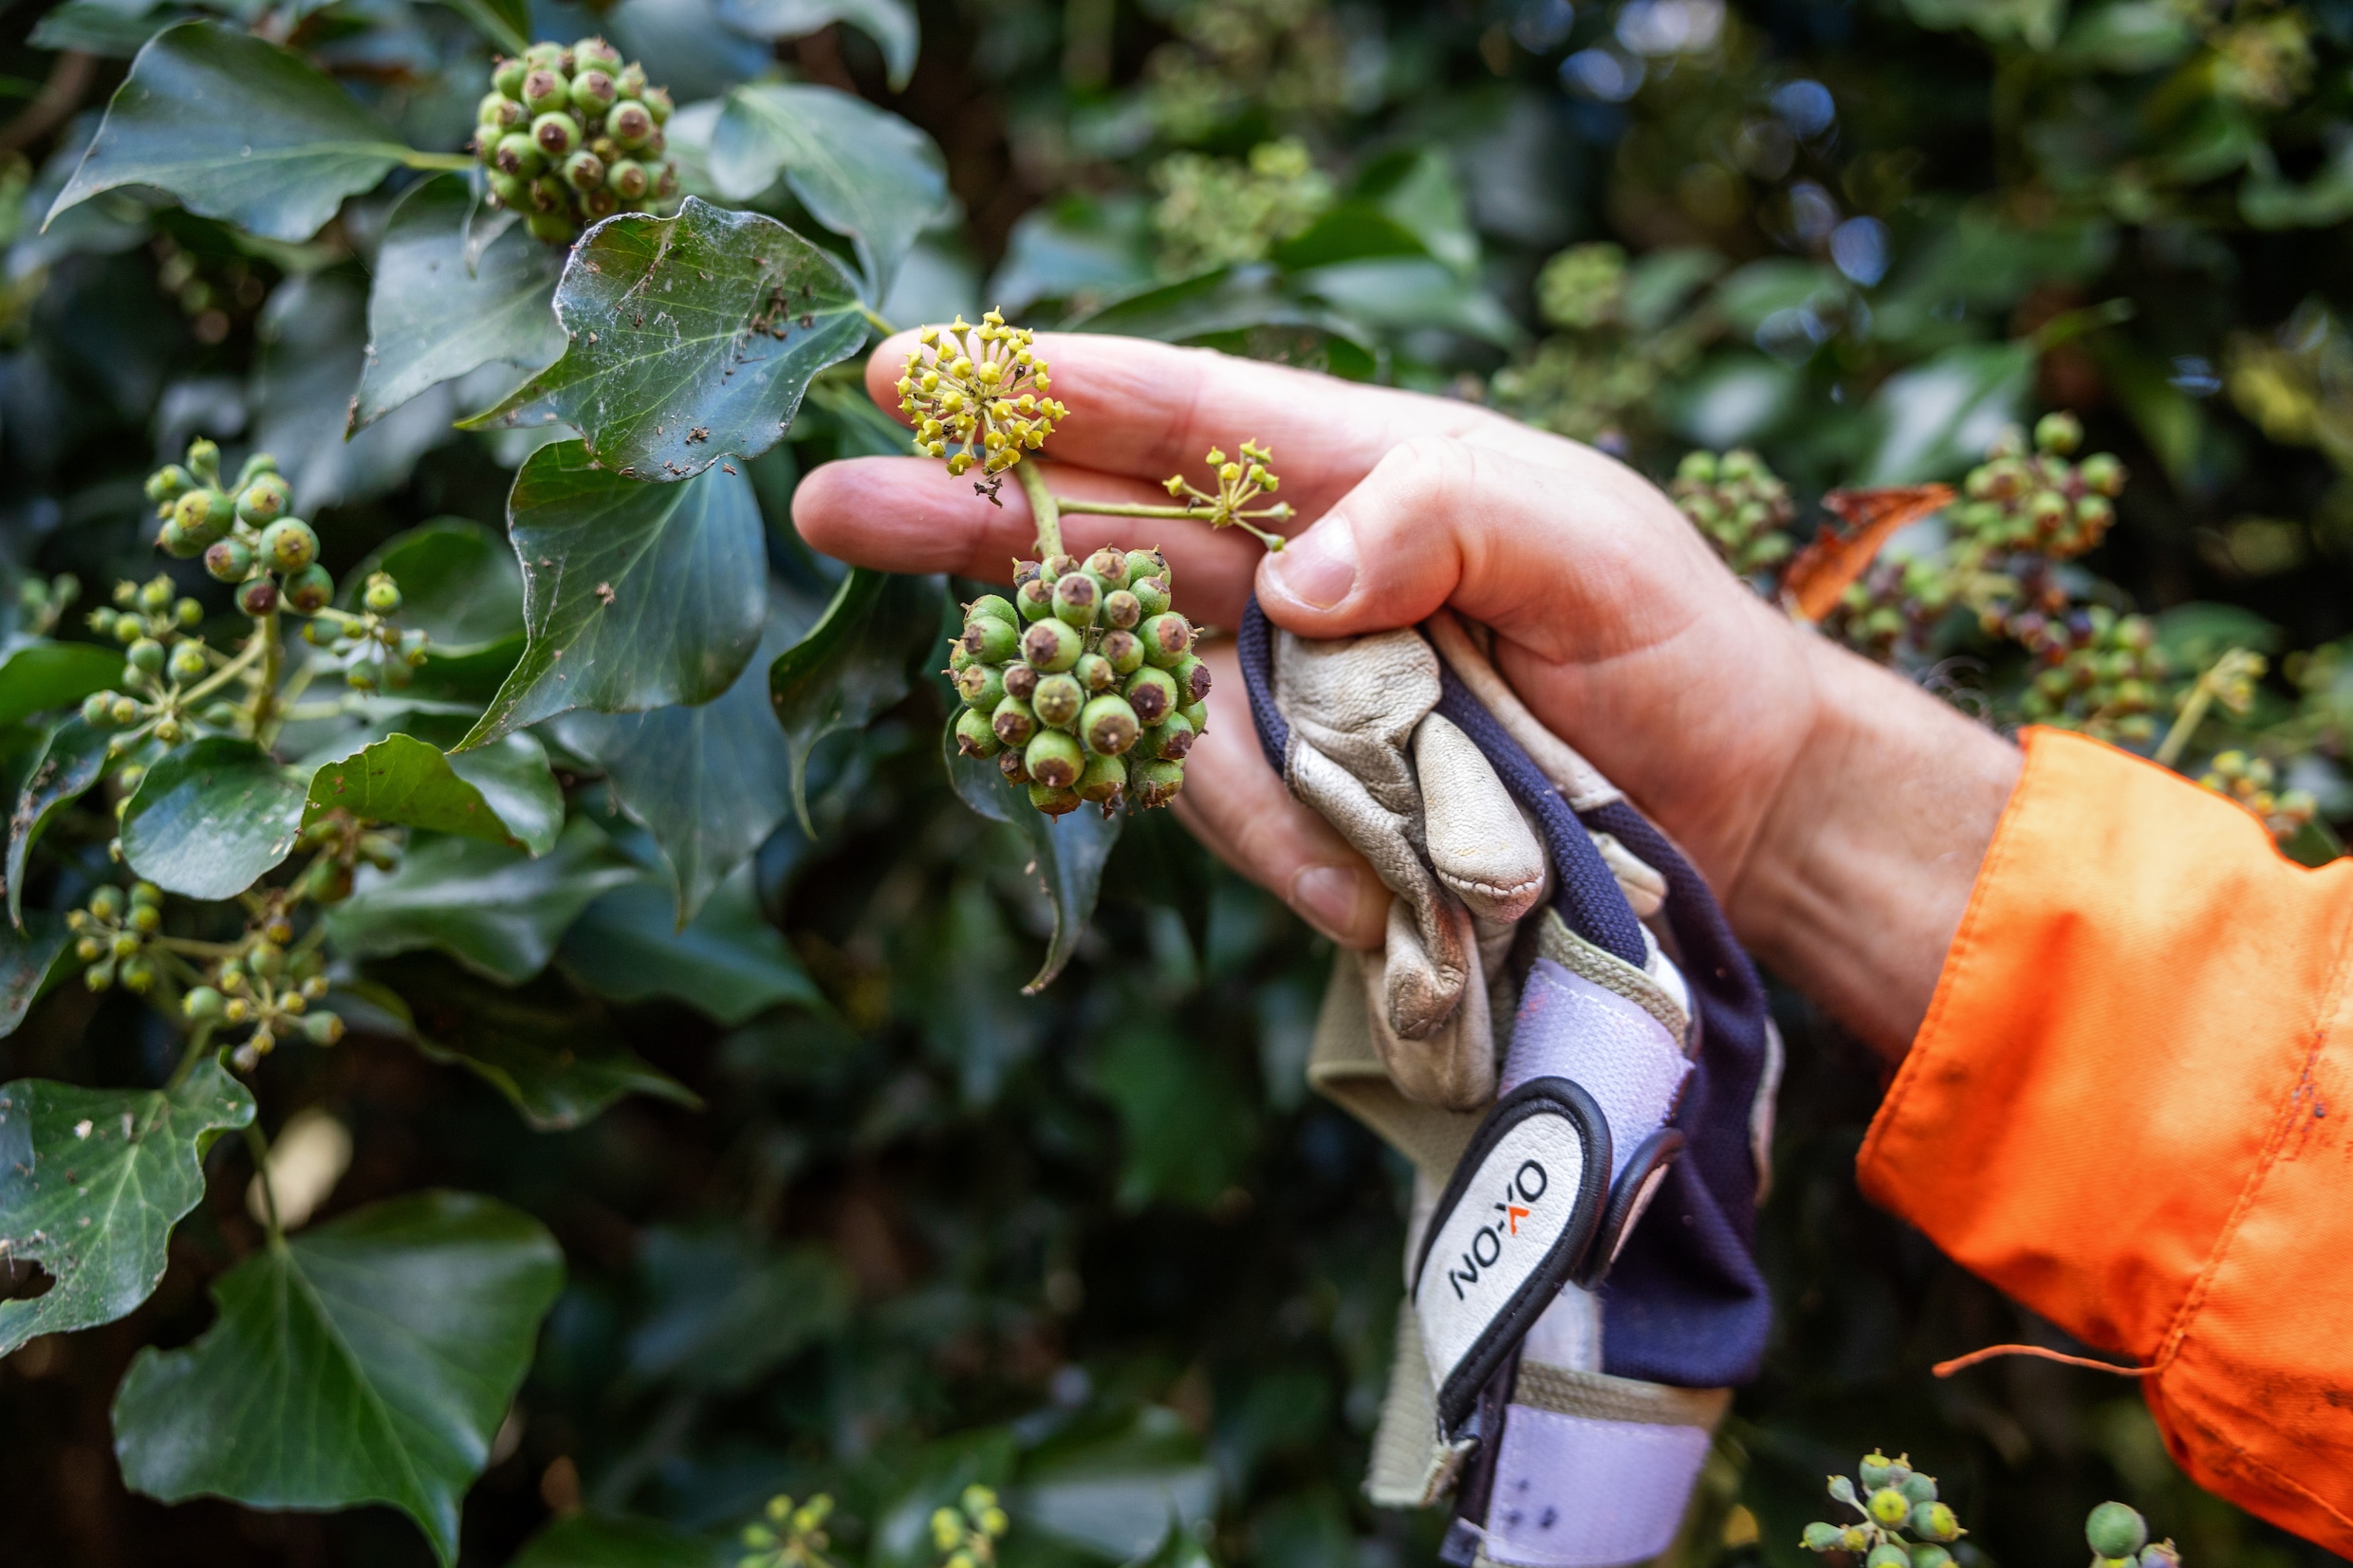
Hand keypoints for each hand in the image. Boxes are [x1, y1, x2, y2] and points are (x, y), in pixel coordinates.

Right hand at [792, 334, 2019, 1055]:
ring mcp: (1285, 681)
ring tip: (1362, 846)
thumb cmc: (1669, 642)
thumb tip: (1290, 575)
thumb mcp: (1582, 543)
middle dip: (973, 520)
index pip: (1178, 410)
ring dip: (1184, 763)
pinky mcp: (1300, 791)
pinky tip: (1369, 896)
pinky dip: (1279, 853)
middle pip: (1097, 531)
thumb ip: (1439, 517)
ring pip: (1148, 696)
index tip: (911, 368)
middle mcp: (1294, 561)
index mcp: (1357, 464)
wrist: (1731, 805)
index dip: (1046, 391)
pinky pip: (1229, 812)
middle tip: (834, 506)